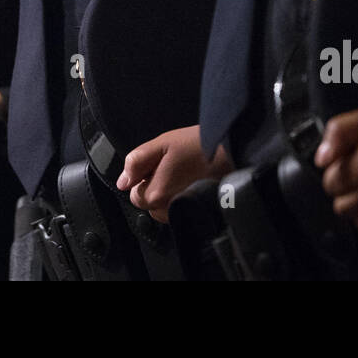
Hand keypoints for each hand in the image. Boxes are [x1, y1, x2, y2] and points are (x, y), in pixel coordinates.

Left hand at [116, 124, 232, 223]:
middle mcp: (168, 210)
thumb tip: (122, 181)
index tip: (158, 165)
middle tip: (173, 167)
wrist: (234, 153)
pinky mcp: (198, 213)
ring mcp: (184, 214)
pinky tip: (194, 182)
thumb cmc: (200, 146)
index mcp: (156, 195)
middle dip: (156, 187)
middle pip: (150, 203)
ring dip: (169, 194)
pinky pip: (181, 210)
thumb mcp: (163, 143)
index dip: (143, 177)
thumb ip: (137, 161)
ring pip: (165, 208)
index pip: (135, 195)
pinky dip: (183, 199)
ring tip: (185, 174)